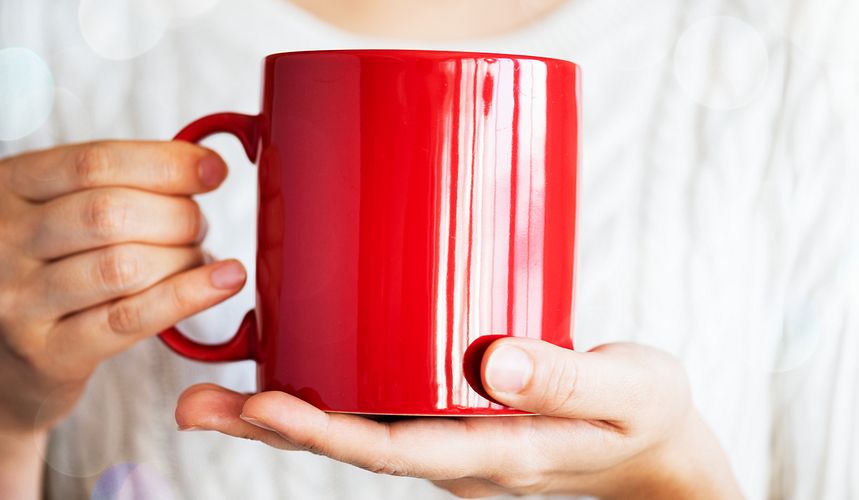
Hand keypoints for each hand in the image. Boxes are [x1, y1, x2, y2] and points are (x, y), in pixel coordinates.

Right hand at [0, 141, 246, 437]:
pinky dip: (188, 296)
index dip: (165, 163)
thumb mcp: (62, 210)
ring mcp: (19, 301)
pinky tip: (224, 282)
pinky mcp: (47, 354)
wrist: (8, 356)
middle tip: (197, 227)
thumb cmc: (51, 269)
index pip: (93, 163)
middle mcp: (5, 241)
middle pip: (110, 213)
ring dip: (183, 259)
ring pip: (124, 266)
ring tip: (195, 259)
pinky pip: (130, 319)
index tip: (213, 170)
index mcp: (10, 187)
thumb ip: (119, 184)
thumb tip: (206, 166)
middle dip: (177, 216)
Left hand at [176, 340, 744, 498]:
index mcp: (497, 453)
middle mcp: (463, 455)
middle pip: (354, 446)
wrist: (657, 451)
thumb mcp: (628, 390)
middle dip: (274, 428)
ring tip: (220, 393)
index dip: (322, 431)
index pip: (393, 450)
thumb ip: (568, 378)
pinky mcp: (460, 419)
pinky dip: (334, 395)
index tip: (261, 405)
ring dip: (289, 416)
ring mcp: (457, 441)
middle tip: (199, 404)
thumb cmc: (645, 416)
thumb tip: (495, 362)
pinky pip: (386, 412)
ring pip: (362, 432)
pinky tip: (307, 368)